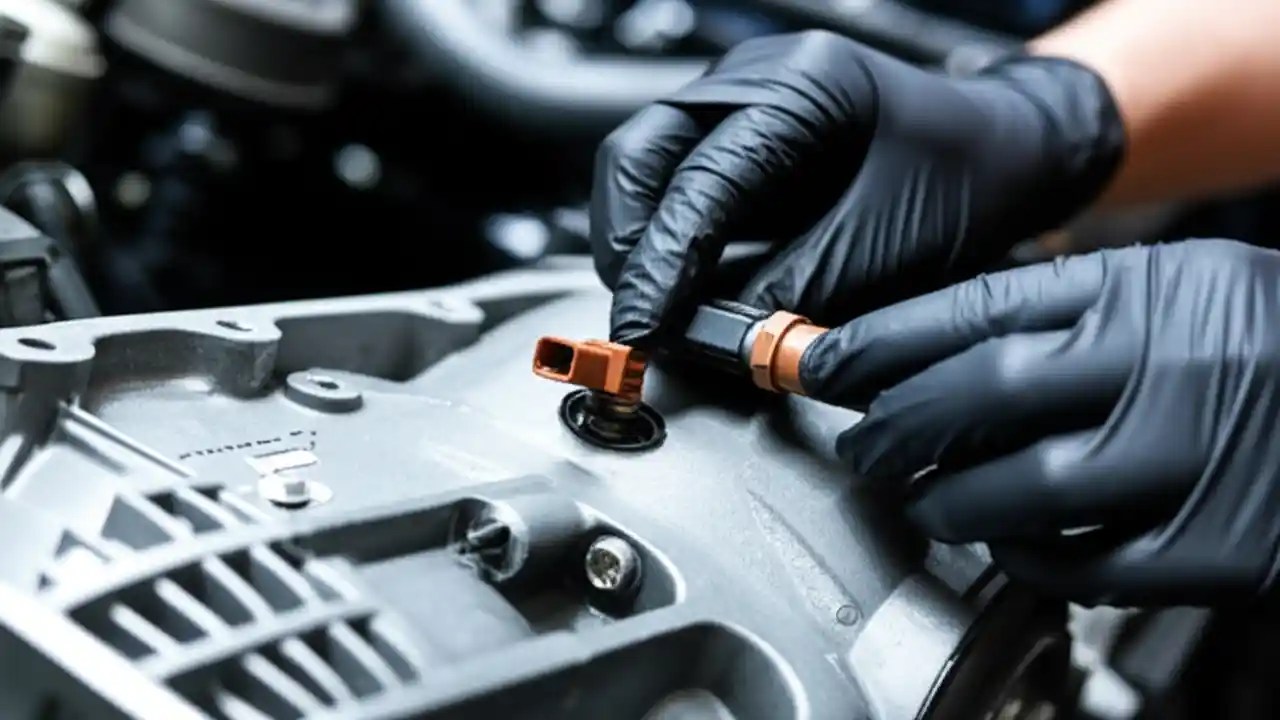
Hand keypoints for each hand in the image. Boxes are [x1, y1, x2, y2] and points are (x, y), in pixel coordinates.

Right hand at [591, 30, 1124, 346]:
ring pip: (646, 169)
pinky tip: (678, 288)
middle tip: (638, 321)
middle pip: (640, 155)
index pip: (700, 175)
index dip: (663, 261)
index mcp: (802, 84)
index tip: (646, 327)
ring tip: (653, 312)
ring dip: (640, 243)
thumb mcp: (888, 246)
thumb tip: (717, 336)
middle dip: (628, 245)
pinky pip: (677, 186)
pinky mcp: (744, 143)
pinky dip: (668, 240)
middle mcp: (757, 80)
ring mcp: (743, 106)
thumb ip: (795, 290)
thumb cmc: (971, 178)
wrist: (1013, 152)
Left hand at [799, 239, 1279, 606]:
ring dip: (944, 500)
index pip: (976, 311)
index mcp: (1142, 290)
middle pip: (980, 395)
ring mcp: (1188, 459)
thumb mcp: (1164, 288)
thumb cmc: (1256, 338)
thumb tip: (925, 348)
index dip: (882, 342)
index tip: (826, 363)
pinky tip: (1003, 541)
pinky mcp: (1213, 546)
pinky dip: (1024, 559)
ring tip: (918, 498)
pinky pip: (1083, 568)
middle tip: (858, 443)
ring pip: (1020, 492)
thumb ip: (1058, 311)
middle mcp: (1162, 367)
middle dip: (893, 424)